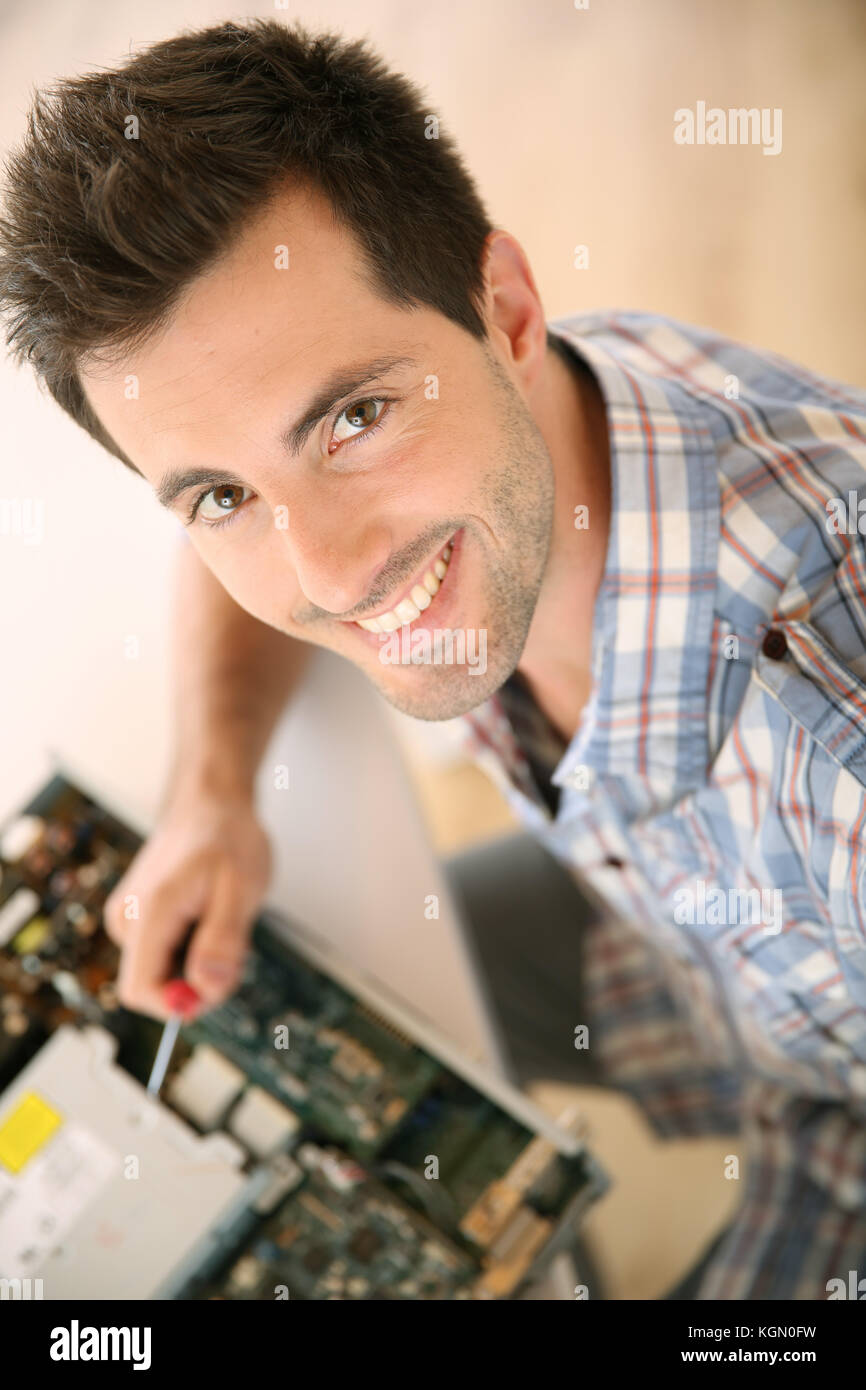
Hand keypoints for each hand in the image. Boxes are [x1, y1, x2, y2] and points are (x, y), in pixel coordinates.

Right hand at [103, 787, 271, 1019]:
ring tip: (220, 918)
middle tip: (232, 945)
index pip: (139, 991)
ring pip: (160, 970)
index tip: (218, 984)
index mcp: (150, 913)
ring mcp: (128, 917)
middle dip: (194, 981)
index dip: (180, 1004)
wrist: (211, 803)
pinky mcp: (136, 916)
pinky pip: (161, 953)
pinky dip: (190, 946)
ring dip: (195, 961)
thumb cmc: (228, 838)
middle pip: (151, 984)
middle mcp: (128, 918)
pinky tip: (207, 915)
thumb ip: (223, 942)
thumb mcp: (242, 890)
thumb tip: (205, 989)